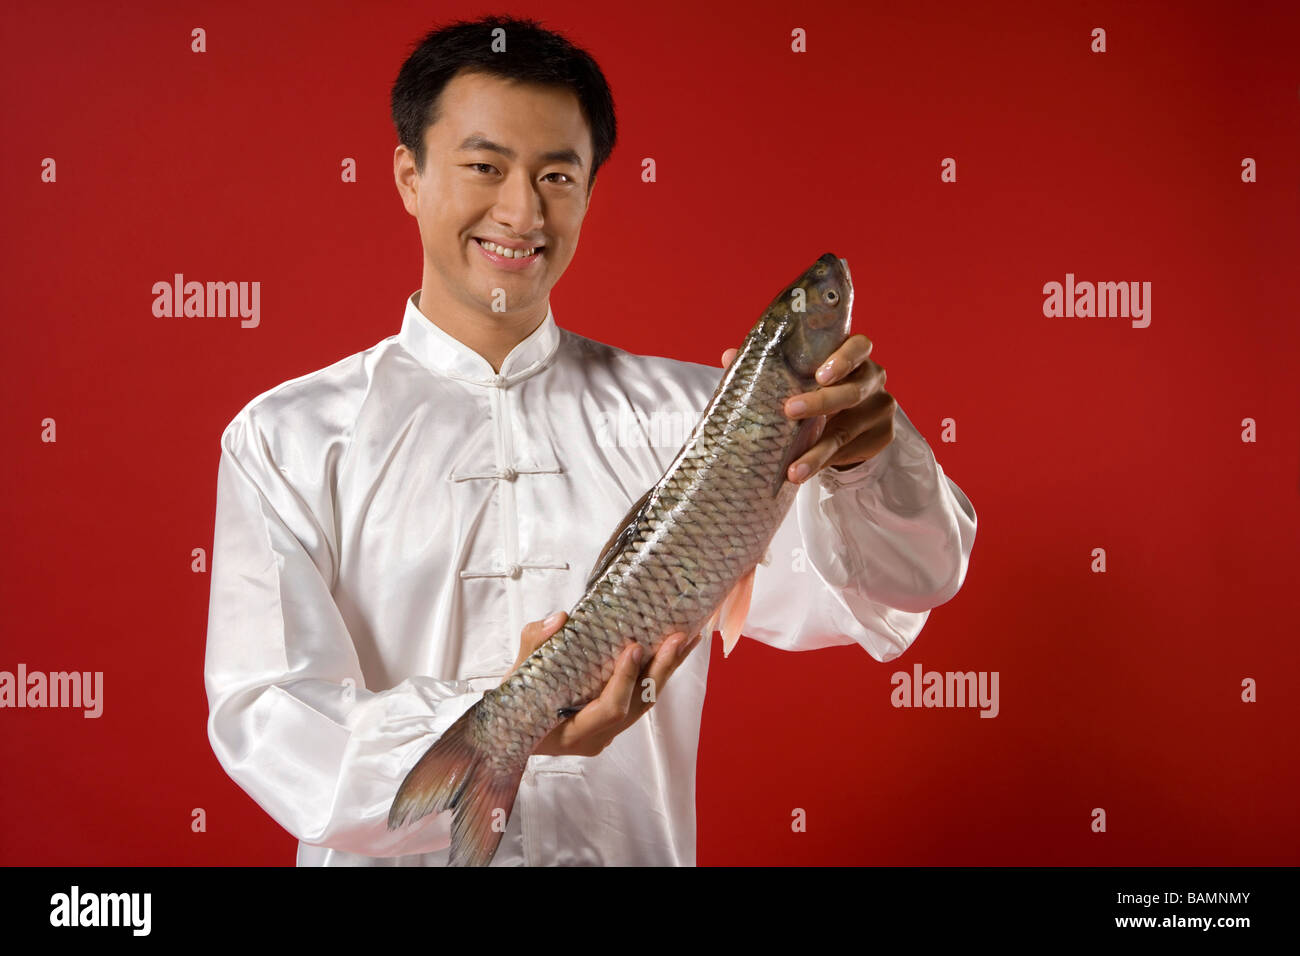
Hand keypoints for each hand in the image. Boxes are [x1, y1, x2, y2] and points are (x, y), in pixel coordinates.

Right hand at [509, 612, 702, 756]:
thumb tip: (559, 619)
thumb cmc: (513, 705)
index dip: (624, 681)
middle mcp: (596, 737)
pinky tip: (674, 648)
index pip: (609, 710)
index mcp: (571, 734)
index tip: (634, 648)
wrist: (511, 731)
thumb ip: (534, 647)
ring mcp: (609, 731)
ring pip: (646, 700)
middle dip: (659, 670)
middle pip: (638, 705)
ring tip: (687, 637)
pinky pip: (642, 696)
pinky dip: (658, 671)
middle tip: (676, 637)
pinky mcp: (615, 719)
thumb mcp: (515, 677)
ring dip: (666, 668)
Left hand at [721, 333, 895, 482]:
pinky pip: (848, 451)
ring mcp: (880, 408)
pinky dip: (823, 463)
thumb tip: (728, 356)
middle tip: (790, 410)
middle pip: (851, 390)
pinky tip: (804, 473)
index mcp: (855, 355)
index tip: (820, 374)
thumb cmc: (820, 389)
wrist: (851, 424)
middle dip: (821, 402)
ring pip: (847, 430)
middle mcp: (873, 378)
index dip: (843, 359)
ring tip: (794, 470)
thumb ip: (771, 365)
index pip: (858, 347)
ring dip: (817, 451)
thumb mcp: (801, 375)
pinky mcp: (882, 436)